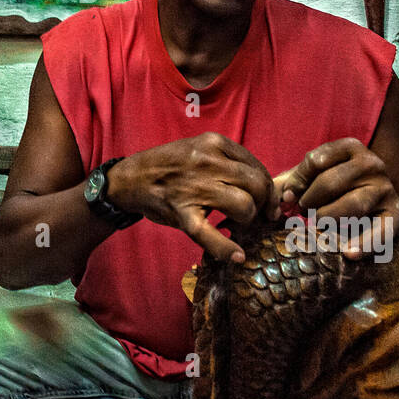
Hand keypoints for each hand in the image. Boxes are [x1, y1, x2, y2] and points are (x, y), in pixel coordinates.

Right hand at [106, 132, 280, 263]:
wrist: (130, 179)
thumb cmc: (170, 166)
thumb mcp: (199, 150)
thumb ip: (228, 162)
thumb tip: (264, 186)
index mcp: (214, 143)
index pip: (257, 166)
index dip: (268, 188)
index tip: (269, 203)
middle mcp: (207, 162)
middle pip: (258, 184)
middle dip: (265, 204)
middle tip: (260, 216)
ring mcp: (194, 188)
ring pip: (244, 205)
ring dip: (248, 221)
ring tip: (239, 225)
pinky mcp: (182, 214)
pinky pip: (212, 235)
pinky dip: (227, 249)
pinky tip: (237, 255)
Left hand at [276, 138, 398, 257]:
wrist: (378, 199)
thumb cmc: (338, 186)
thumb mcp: (316, 175)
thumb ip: (294, 181)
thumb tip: (281, 199)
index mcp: (351, 147)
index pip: (315, 160)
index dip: (297, 182)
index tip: (289, 197)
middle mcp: (372, 163)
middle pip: (330, 182)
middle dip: (309, 201)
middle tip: (303, 213)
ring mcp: (386, 188)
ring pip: (351, 205)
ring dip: (328, 219)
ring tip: (318, 225)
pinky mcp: (396, 213)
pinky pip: (381, 230)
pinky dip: (364, 243)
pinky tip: (348, 253)